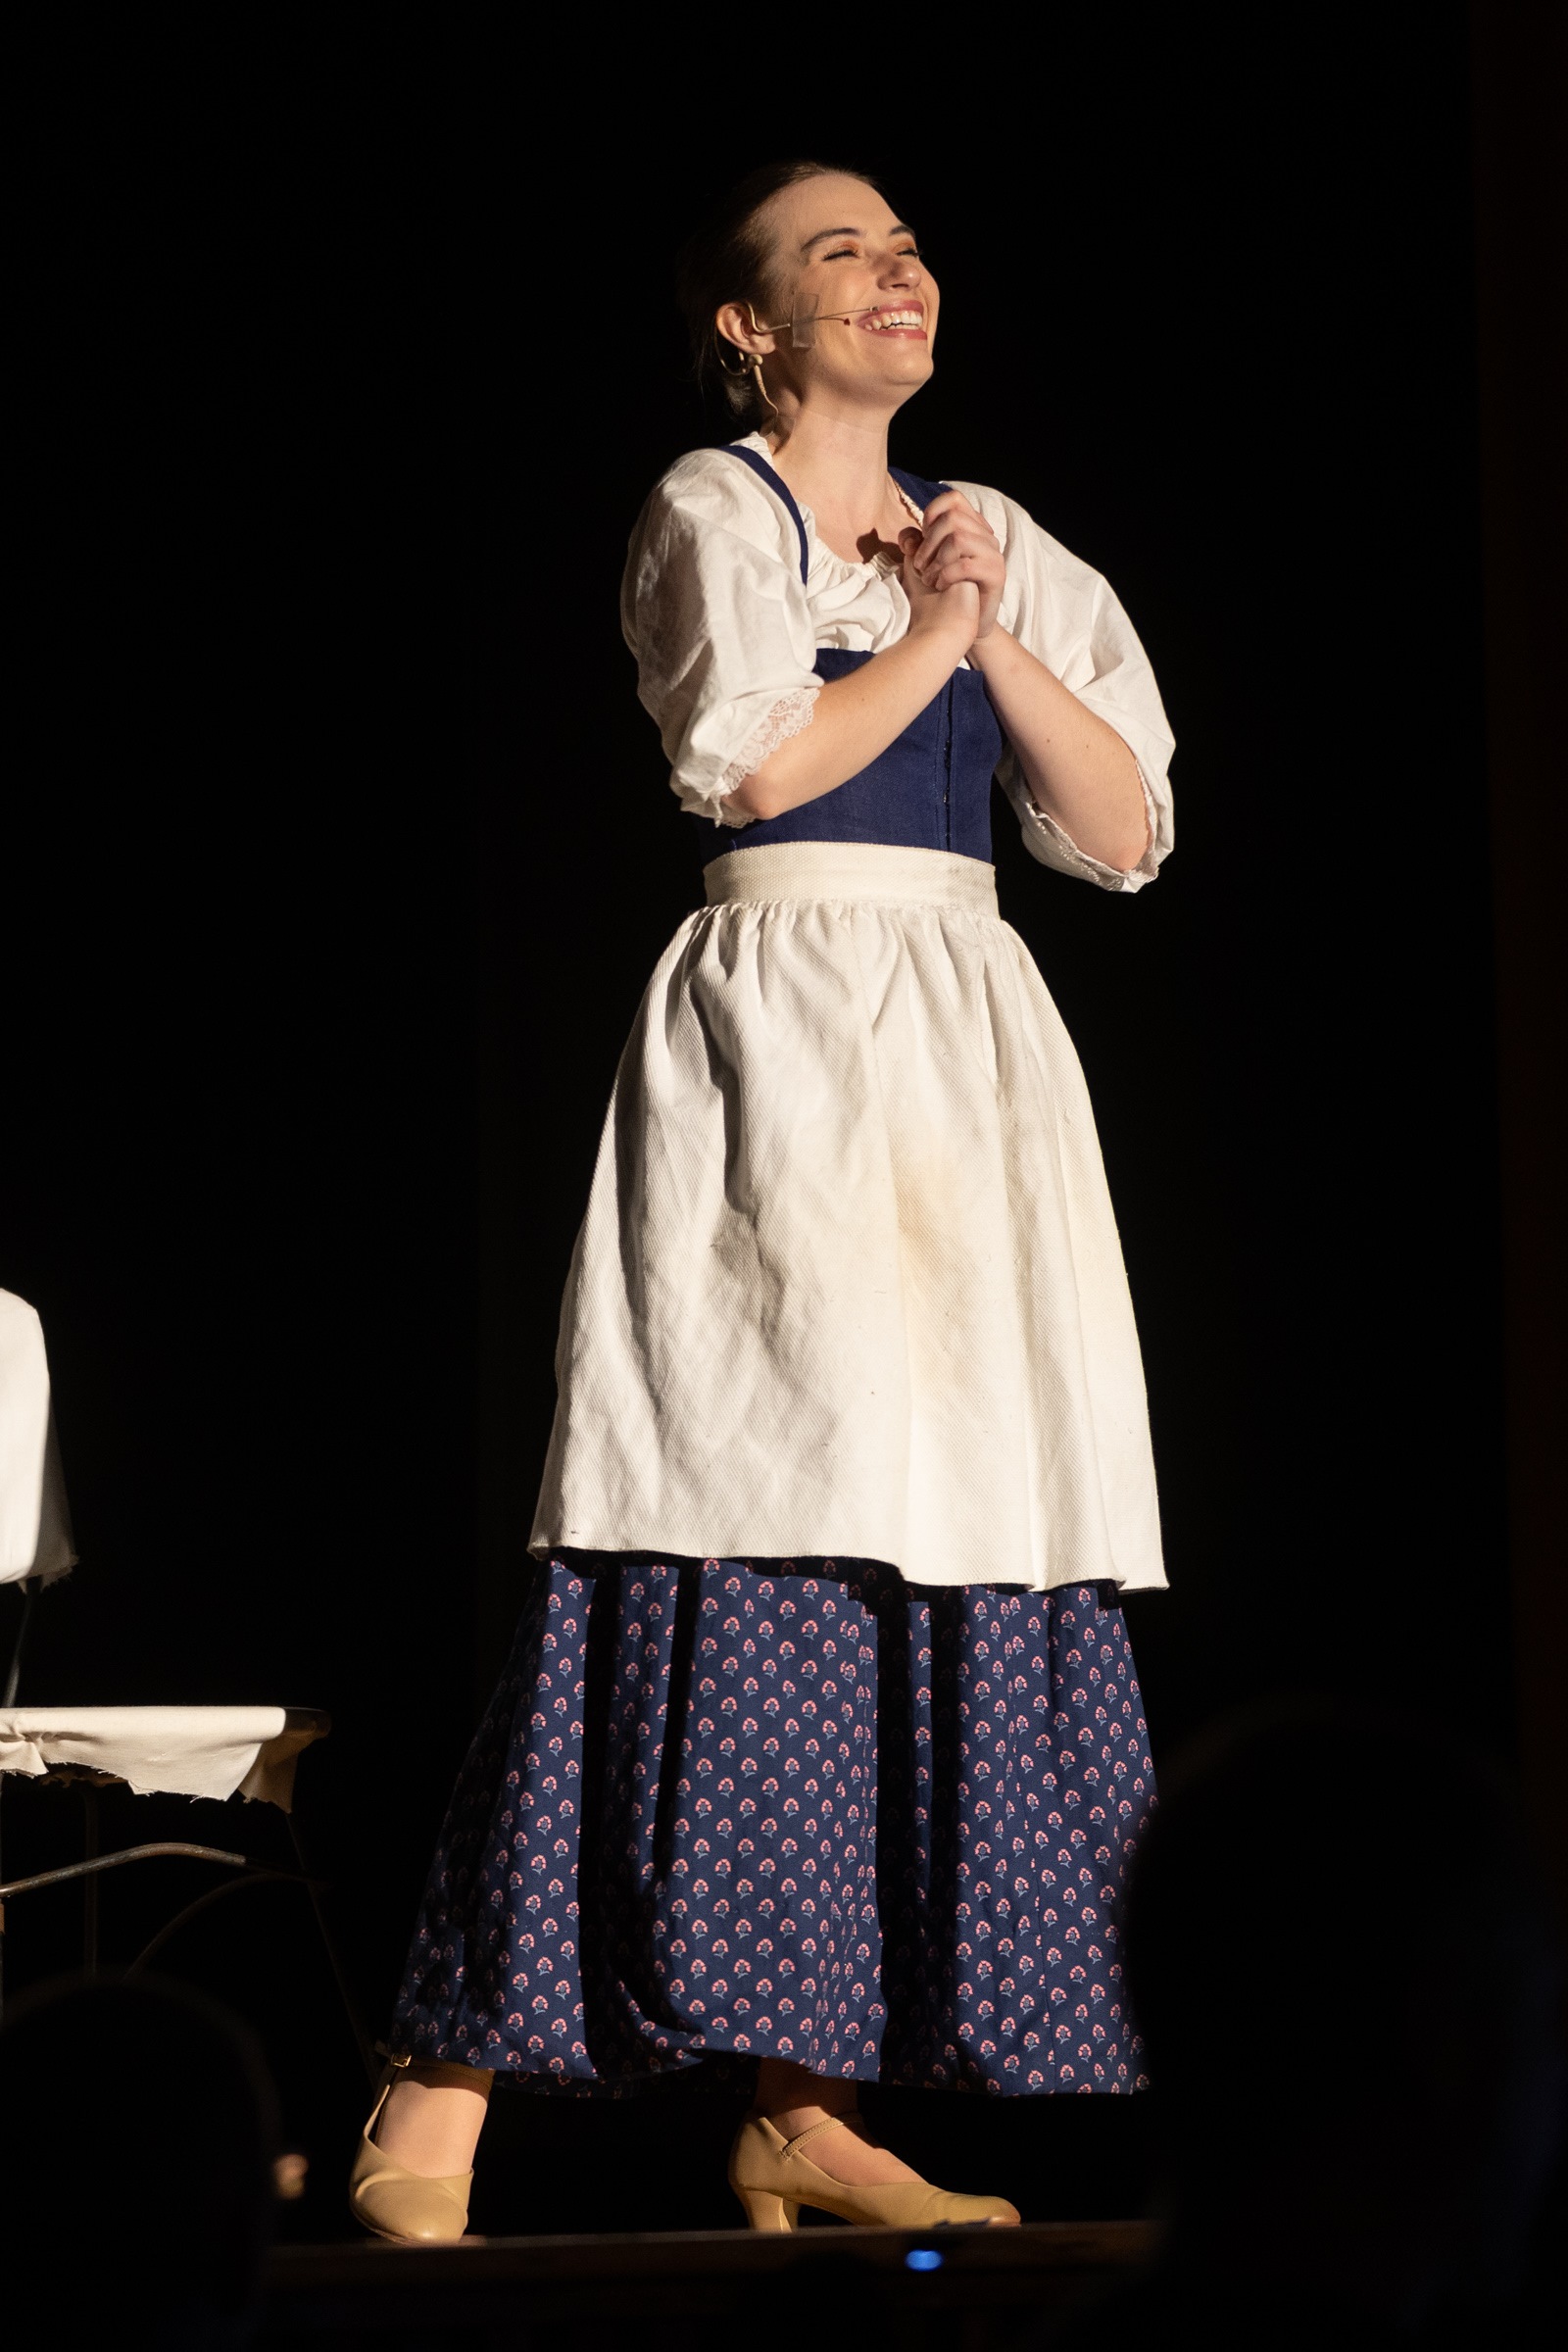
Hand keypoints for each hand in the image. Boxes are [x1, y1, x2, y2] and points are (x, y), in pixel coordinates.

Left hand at [903, 491, 1004, 640]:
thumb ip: (915, 543)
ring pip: (958, 539)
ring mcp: (993, 554)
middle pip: (952, 518)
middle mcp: (986, 536)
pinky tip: (940, 586)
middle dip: (929, 542)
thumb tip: (909, 536)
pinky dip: (946, 574)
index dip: (932, 513)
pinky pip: (965, 565)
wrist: (959, 627)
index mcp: (971, 527)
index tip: (922, 537)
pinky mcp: (996, 574)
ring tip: (929, 578)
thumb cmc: (941, 592)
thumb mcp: (923, 562)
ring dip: (936, 560)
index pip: (953, 500)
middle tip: (920, 565)